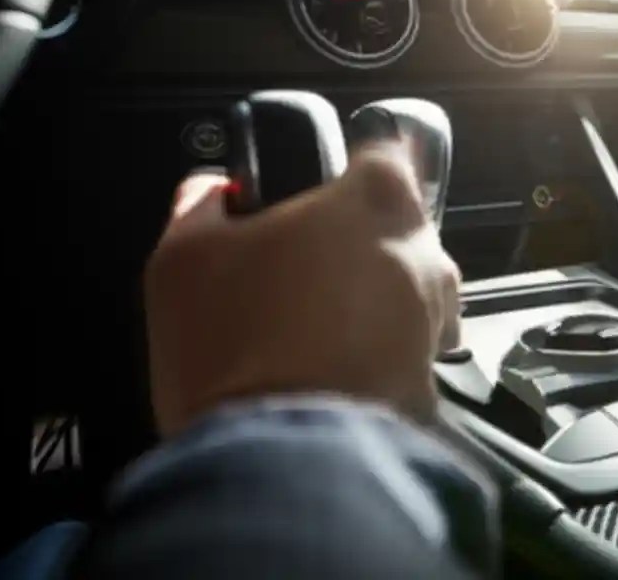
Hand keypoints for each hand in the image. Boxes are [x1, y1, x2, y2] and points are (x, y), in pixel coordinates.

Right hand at [144, 145, 461, 436]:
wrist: (282, 463)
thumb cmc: (235, 342)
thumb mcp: (182, 260)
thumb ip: (201, 206)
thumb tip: (212, 191)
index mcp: (377, 199)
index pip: (380, 155)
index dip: (340, 174)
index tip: (305, 202)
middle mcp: (426, 254)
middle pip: (391, 230)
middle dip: (349, 247)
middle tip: (289, 278)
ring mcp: (435, 321)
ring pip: (400, 294)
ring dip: (363, 306)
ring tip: (300, 338)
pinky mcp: (432, 384)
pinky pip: (398, 353)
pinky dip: (369, 359)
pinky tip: (321, 378)